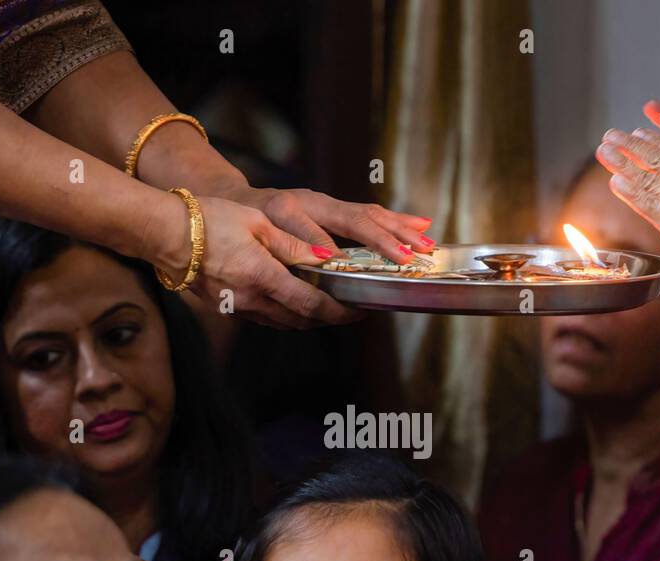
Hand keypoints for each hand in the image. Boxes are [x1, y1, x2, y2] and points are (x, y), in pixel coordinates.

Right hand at [150, 192, 353, 328]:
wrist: (164, 234)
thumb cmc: (208, 219)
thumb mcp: (257, 222)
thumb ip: (293, 244)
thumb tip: (325, 257)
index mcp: (263, 276)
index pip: (311, 304)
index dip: (339, 311)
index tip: (358, 310)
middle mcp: (252, 299)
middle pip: (302, 320)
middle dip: (329, 318)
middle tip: (350, 310)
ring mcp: (238, 307)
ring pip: (284, 322)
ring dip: (308, 319)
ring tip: (328, 307)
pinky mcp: (226, 308)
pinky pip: (265, 317)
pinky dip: (286, 314)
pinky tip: (294, 302)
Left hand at [228, 186, 435, 262]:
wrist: (232, 204)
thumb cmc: (243, 223)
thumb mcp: (263, 231)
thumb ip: (296, 243)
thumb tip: (330, 258)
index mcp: (305, 207)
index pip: (350, 223)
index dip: (376, 241)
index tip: (398, 257)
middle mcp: (321, 203)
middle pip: (368, 216)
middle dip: (398, 235)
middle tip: (424, 251)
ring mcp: (329, 206)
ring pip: (372, 214)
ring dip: (402, 228)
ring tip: (428, 239)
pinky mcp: (333, 212)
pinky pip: (367, 216)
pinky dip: (393, 222)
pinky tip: (417, 225)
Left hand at [595, 123, 659, 295]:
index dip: (657, 140)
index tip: (639, 131)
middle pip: (658, 161)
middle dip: (631, 146)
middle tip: (610, 135)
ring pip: (648, 181)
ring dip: (623, 165)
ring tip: (604, 151)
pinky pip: (649, 209)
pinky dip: (631, 195)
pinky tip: (615, 182)